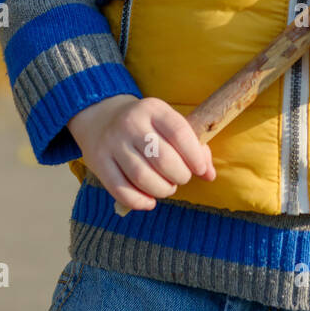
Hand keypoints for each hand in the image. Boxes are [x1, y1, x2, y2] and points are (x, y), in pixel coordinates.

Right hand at [66, 94, 215, 211]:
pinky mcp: (99, 162)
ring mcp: (113, 143)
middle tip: (181, 178)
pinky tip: (149, 201)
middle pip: (163, 159)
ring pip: (143, 177)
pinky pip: (120, 190)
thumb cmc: (145, 124)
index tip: (201, 170)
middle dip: (180, 176)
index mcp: (153, 109)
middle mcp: (131, 123)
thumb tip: (210, 174)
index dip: (195, 156)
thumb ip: (192, 145)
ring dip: (162, 190)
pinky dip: (139, 202)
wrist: (100, 116)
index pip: (179, 133)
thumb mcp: (167, 122)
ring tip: (167, 187)